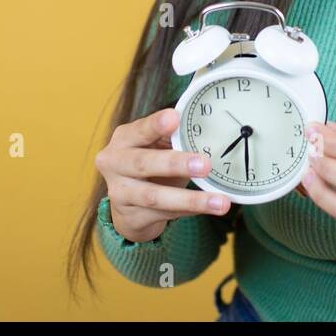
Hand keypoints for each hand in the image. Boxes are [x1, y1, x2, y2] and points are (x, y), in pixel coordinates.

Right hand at [94, 107, 232, 242]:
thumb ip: (174, 138)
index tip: (174, 118)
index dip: (155, 125)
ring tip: (220, 202)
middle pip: (143, 163)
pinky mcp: (132, 218)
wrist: (126, 203)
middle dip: (175, 164)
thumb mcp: (156, 146)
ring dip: (190, 199)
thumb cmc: (148, 163)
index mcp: (124, 140)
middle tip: (205, 165)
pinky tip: (209, 208)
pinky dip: (190, 210)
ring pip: (155, 197)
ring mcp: (120, 194)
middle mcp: (115, 165)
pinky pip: (165, 214)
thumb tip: (210, 132)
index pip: (139, 130)